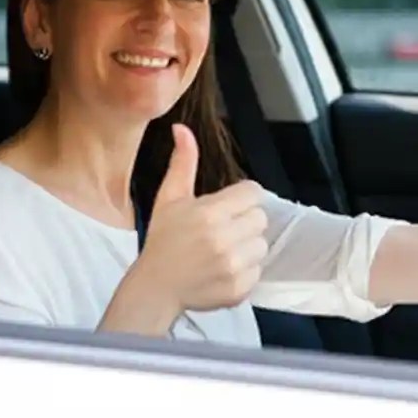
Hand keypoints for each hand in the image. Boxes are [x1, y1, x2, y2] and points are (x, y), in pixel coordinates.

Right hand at [131, 123, 268, 311]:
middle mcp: (223, 238)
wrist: (155, 287)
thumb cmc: (163, 240)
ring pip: (262, 244)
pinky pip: (258, 270)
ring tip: (223, 250)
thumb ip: (183, 163)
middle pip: (260, 218)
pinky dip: (245, 270)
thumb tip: (182, 129)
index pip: (253, 192)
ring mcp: (232, 265)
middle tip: (223, 229)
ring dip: (247, 246)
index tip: (228, 207)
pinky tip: (223, 268)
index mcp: (210, 212)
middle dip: (244, 221)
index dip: (241, 198)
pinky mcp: (238, 288)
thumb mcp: (170, 198)